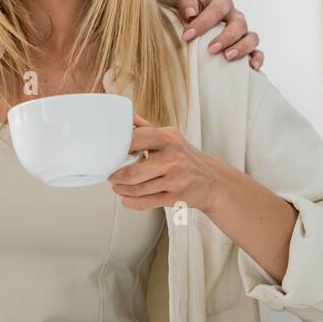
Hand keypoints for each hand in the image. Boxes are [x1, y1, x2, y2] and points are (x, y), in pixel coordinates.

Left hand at [107, 115, 227, 213]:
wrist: (212, 181)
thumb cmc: (186, 157)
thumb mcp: (170, 137)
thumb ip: (147, 128)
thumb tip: (126, 118)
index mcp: (168, 138)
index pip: (134, 140)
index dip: (117, 149)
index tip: (110, 154)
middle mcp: (173, 158)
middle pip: (132, 173)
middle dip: (115, 177)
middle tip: (111, 175)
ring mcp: (175, 180)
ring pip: (136, 190)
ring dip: (121, 190)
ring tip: (117, 186)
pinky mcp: (175, 198)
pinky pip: (144, 203)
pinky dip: (130, 201)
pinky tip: (126, 197)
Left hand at [170, 0, 263, 69]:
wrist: (196, 18)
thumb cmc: (190, 10)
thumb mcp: (184, 0)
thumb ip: (185, 2)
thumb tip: (190, 14)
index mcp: (222, 4)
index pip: (217, 9)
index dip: (203, 22)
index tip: (187, 36)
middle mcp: (236, 17)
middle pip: (238, 24)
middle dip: (226, 37)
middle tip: (211, 50)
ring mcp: (244, 33)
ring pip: (251, 38)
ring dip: (241, 48)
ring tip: (227, 57)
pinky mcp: (248, 48)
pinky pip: (259, 52)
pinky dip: (257, 59)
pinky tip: (251, 67)